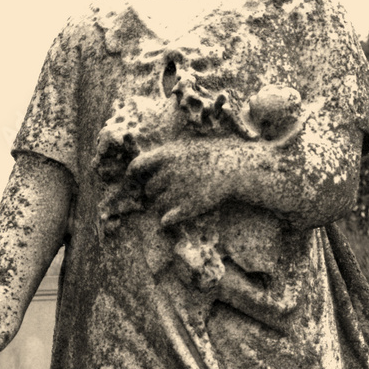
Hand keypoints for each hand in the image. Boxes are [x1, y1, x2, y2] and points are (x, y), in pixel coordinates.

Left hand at [124, 138, 240, 227]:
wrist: (236, 168)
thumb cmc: (214, 155)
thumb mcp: (186, 147)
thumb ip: (166, 157)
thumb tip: (148, 168)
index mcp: (166, 155)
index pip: (136, 166)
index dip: (132, 176)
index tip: (133, 183)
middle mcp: (168, 173)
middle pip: (149, 190)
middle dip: (157, 192)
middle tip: (172, 190)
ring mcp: (177, 191)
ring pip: (157, 205)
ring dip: (165, 205)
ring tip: (181, 199)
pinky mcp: (186, 208)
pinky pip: (165, 220)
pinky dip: (168, 219)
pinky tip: (177, 215)